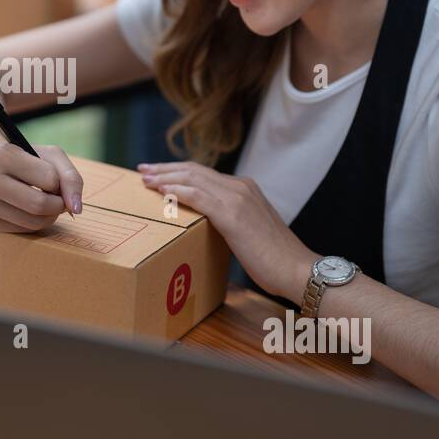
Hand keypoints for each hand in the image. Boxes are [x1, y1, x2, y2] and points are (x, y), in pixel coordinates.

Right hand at [0, 143, 82, 233]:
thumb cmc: (23, 159)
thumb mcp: (48, 156)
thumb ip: (70, 177)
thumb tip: (76, 209)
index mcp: (2, 155)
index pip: (49, 179)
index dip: (58, 182)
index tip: (53, 179)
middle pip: (40, 205)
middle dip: (58, 204)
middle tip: (57, 198)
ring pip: (34, 223)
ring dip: (49, 216)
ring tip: (45, 203)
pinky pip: (24, 230)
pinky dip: (35, 222)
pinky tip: (29, 210)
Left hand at [137, 161, 315, 301]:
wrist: (296, 269)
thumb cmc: (274, 258)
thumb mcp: (248, 231)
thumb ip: (229, 221)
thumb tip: (207, 226)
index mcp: (245, 188)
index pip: (203, 173)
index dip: (178, 171)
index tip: (157, 173)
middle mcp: (241, 187)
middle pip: (194, 170)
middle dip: (165, 168)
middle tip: (143, 169)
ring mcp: (237, 198)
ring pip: (193, 179)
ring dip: (165, 177)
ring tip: (145, 179)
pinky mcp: (233, 215)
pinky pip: (199, 197)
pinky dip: (177, 191)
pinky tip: (162, 191)